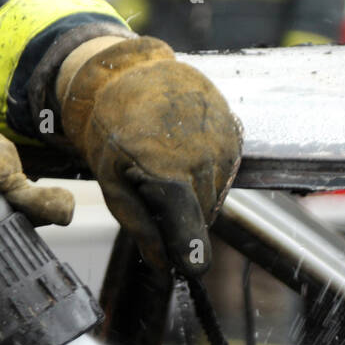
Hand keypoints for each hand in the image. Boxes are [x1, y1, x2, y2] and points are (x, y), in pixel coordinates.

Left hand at [56, 35, 241, 272]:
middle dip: (184, 222)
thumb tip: (161, 264)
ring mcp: (224, 142)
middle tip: (157, 202)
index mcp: (170, 173)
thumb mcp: (110, 180)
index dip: (193, 255)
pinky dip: (206, 174)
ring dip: (196, 198)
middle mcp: (204, 158)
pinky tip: (184, 156)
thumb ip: (138, 225)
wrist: (132, 73)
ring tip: (167, 171)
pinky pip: (225, 171)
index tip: (193, 271)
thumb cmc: (112, 128)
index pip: (192, 229)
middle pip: (205, 216)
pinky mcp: (234, 132)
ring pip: (217, 195)